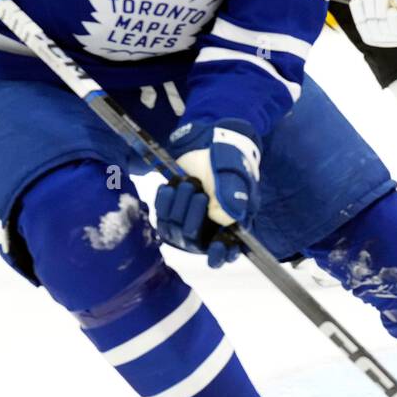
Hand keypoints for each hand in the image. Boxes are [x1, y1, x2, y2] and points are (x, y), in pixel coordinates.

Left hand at [154, 119, 260, 267]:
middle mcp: (210, 227)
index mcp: (233, 222)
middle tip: (199, 194)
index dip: (221, 253)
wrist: (206, 142)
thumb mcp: (235, 173)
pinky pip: (161, 218)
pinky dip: (164, 202)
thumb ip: (234, 193)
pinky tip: (170, 187)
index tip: (217, 246)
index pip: (228, 250)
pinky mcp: (171, 211)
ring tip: (187, 184)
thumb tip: (232, 218)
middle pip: (196, 241)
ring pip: (175, 231)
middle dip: (194, 217)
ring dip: (179, 206)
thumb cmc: (228, 158)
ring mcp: (189, 220)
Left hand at [348, 0, 396, 47]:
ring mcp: (379, 39)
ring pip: (369, 22)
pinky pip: (359, 21)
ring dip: (368, 4)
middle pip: (383, 24)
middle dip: (380, 6)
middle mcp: (395, 40)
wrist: (393, 6)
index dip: (395, 21)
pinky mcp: (366, 35)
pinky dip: (358, 8)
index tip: (392, 10)